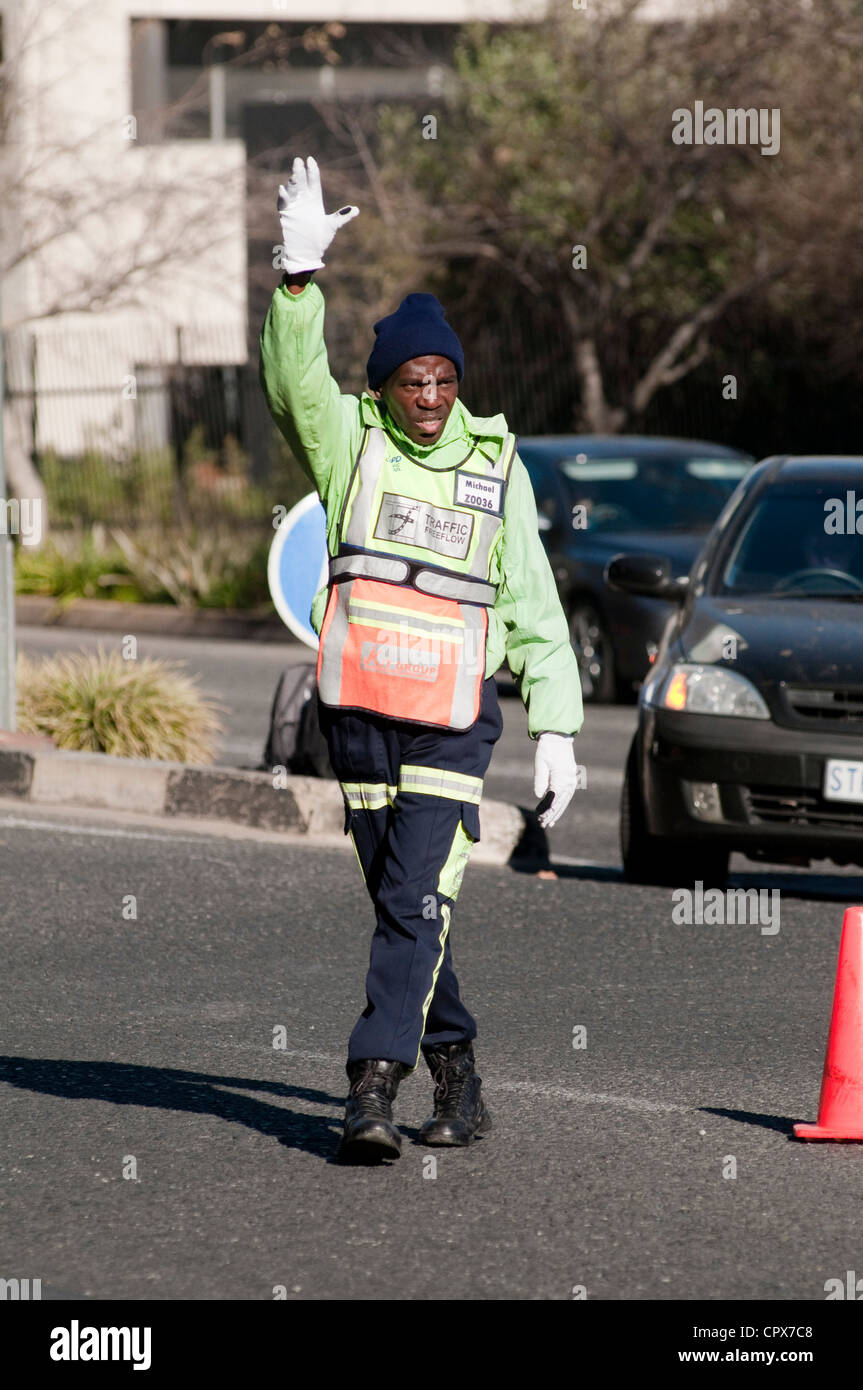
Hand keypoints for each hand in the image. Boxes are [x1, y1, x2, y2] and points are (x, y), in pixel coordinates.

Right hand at [277, 156, 358, 273]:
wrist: (307, 254)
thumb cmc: (319, 240)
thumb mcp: (331, 227)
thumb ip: (342, 217)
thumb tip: (356, 210)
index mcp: (315, 201)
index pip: (313, 182)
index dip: (312, 171)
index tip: (310, 160)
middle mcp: (304, 201)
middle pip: (301, 183)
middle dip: (299, 172)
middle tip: (298, 161)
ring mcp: (294, 207)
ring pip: (292, 191)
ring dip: (291, 183)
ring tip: (293, 176)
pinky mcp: (286, 214)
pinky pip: (283, 203)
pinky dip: (283, 197)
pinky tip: (282, 190)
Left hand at [533, 732, 577, 828]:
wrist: (558, 738)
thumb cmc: (547, 749)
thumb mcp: (540, 763)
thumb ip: (540, 780)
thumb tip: (540, 796)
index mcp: (561, 778)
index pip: (553, 800)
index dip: (547, 811)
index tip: (540, 819)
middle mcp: (568, 781)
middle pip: (560, 803)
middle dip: (552, 815)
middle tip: (543, 825)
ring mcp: (571, 780)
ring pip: (564, 801)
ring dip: (557, 812)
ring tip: (551, 822)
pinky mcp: (570, 779)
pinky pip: (566, 795)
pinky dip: (561, 804)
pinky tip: (556, 810)